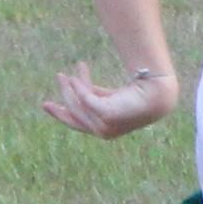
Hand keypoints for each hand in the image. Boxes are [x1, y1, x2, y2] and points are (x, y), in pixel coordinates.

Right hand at [41, 60, 176, 138]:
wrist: (156, 93)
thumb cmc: (138, 93)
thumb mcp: (111, 95)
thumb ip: (94, 94)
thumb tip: (77, 84)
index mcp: (105, 129)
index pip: (79, 123)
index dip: (62, 113)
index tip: (46, 104)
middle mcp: (103, 132)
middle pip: (74, 117)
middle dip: (61, 100)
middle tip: (56, 79)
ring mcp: (104, 127)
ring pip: (79, 106)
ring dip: (71, 88)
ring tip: (66, 73)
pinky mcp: (106, 116)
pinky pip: (86, 98)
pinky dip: (80, 85)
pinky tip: (77, 71)